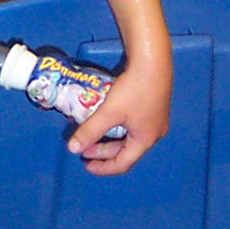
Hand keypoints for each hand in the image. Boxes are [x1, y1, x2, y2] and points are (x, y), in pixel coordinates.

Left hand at [66, 49, 170, 175]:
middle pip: (126, 151)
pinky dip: (118, 129)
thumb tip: (73, 148)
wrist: (153, 61)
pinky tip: (106, 121)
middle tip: (84, 150)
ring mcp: (156, 120)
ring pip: (129, 138)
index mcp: (145, 139)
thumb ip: (90, 131)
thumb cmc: (133, 89)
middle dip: (103, 152)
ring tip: (92, 137)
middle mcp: (154, 134)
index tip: (86, 165)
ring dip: (109, 140)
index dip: (103, 167)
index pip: (123, 163)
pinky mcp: (154, 108)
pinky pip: (133, 127)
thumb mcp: (109, 112)